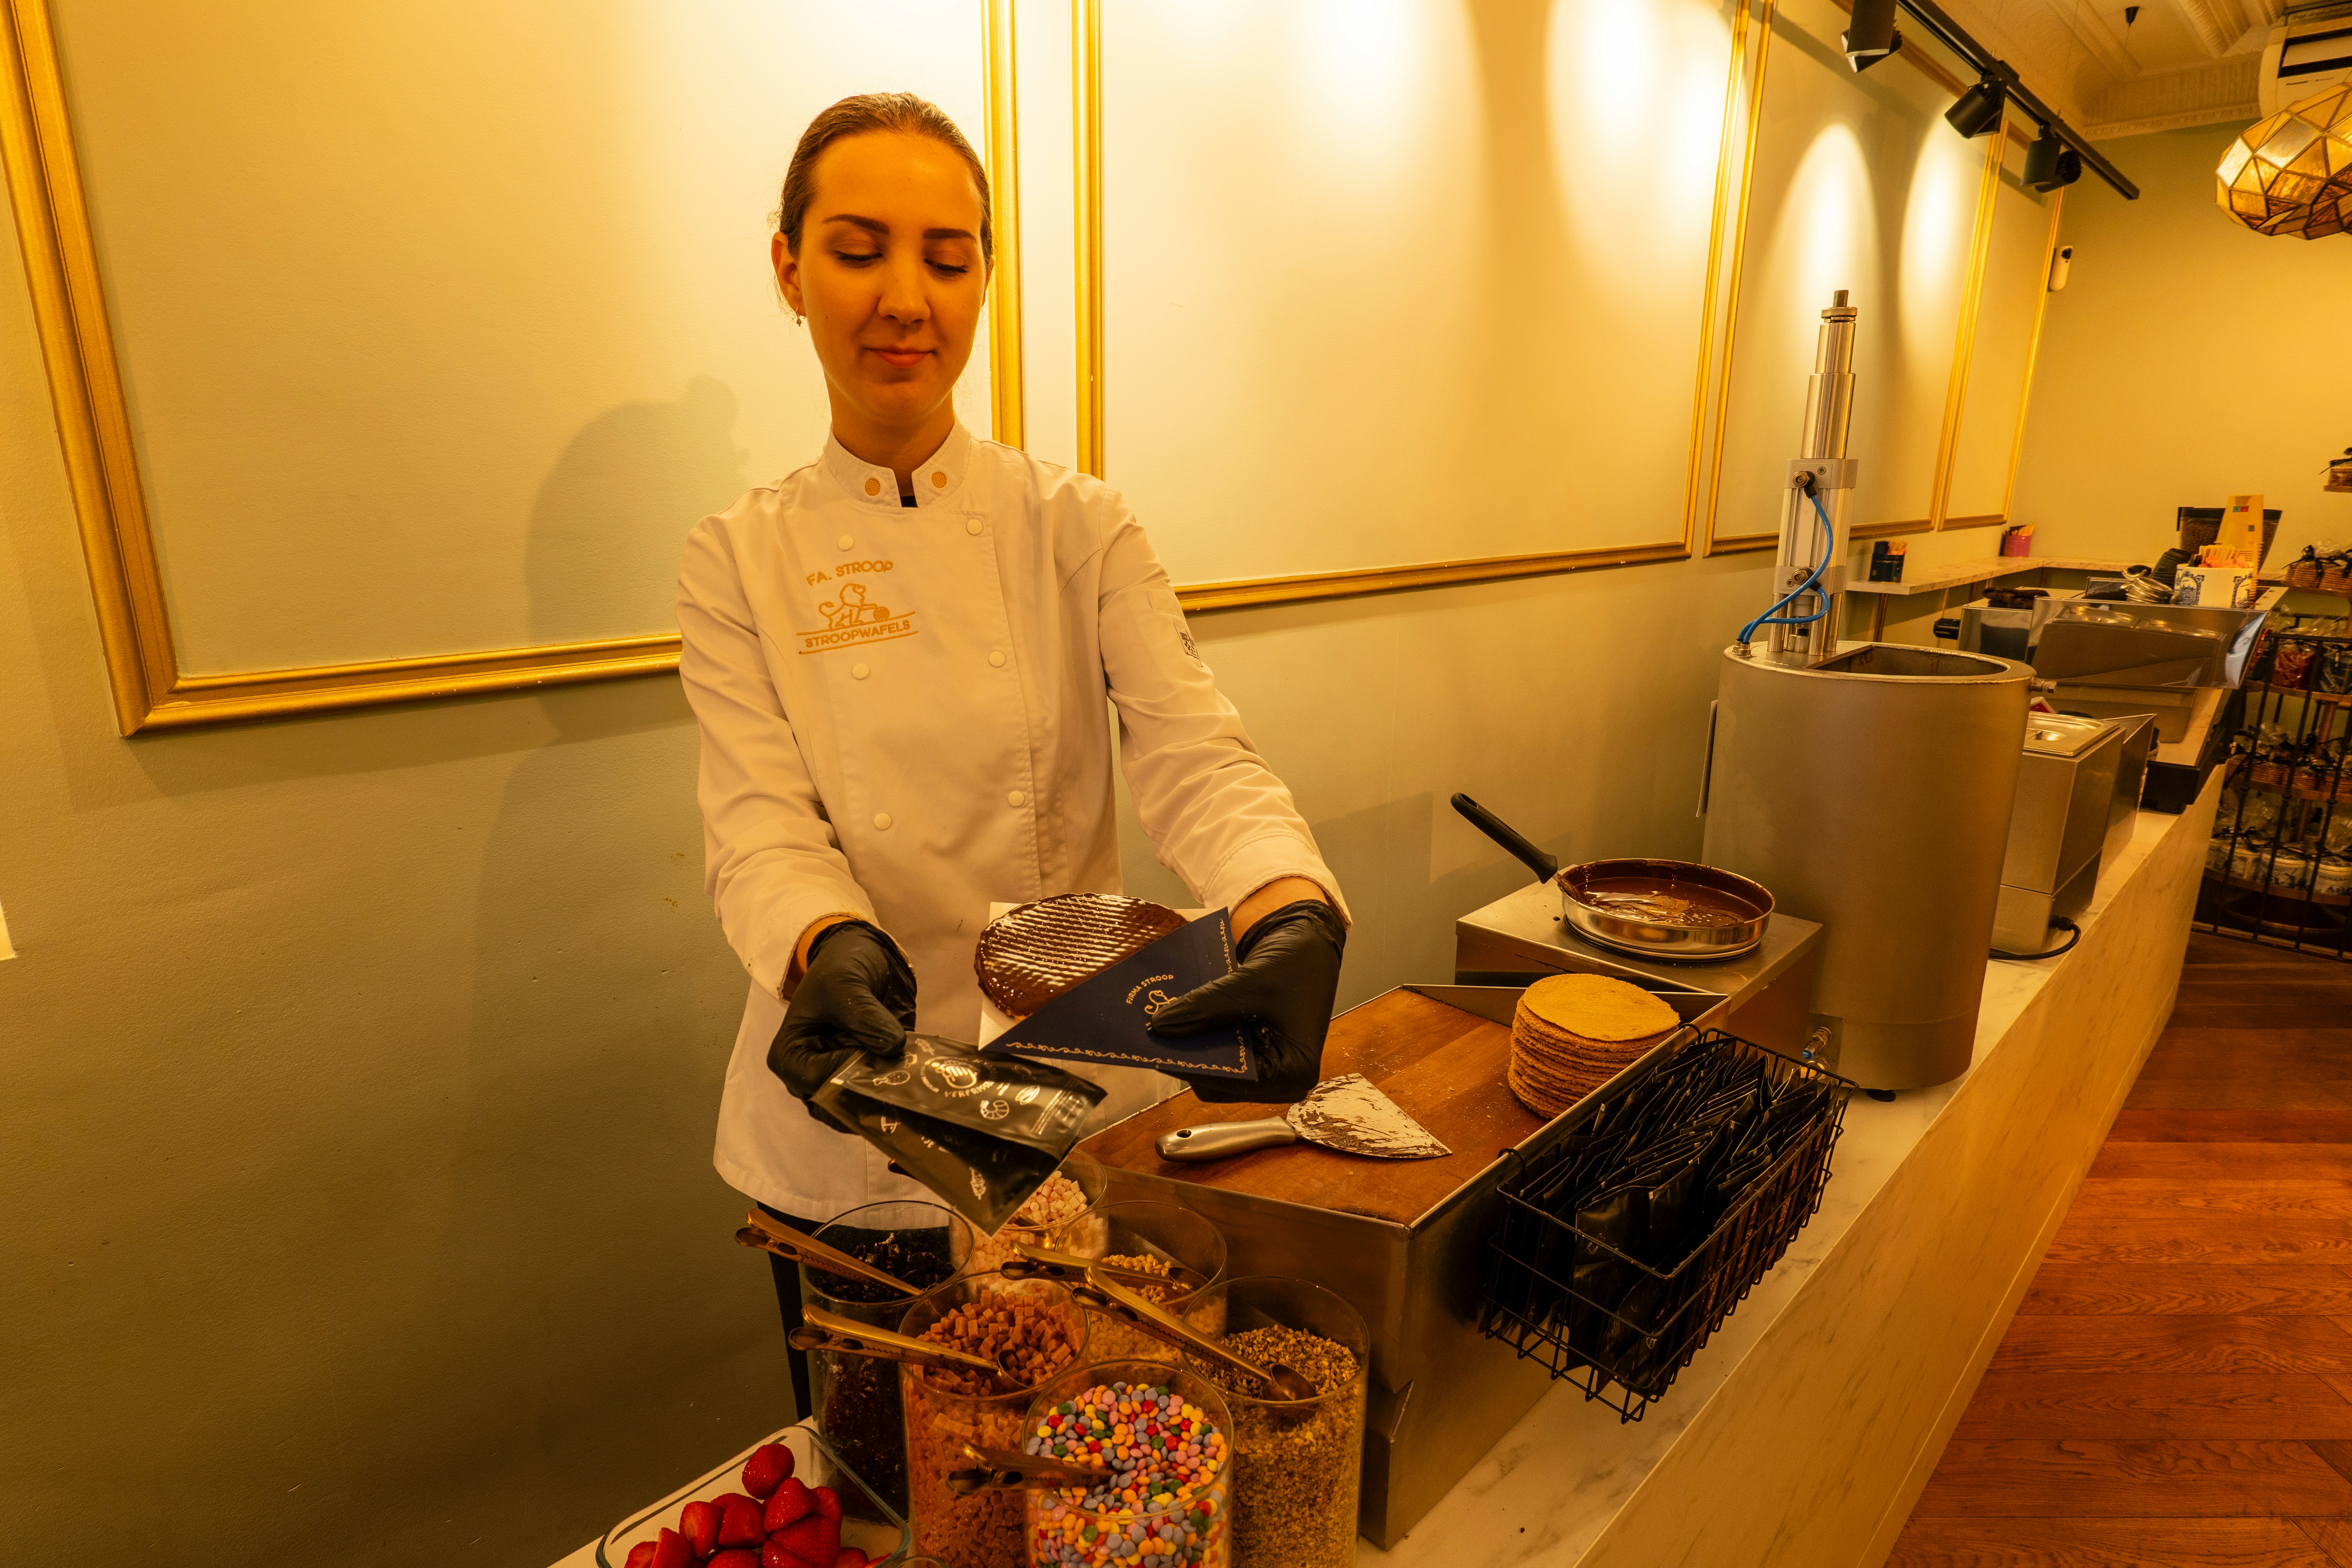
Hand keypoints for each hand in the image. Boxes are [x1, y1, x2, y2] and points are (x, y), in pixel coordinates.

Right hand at [767, 920, 916, 1128]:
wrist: (860, 956)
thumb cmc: (838, 968)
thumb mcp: (844, 984)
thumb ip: (864, 1016)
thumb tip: (893, 1046)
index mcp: (790, 1056)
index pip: (815, 1081)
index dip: (844, 1073)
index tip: (873, 1055)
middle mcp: (812, 1077)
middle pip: (837, 1104)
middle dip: (870, 1095)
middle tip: (901, 1082)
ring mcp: (843, 1079)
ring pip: (862, 1107)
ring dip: (889, 1097)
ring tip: (915, 1084)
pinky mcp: (870, 1076)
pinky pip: (883, 1095)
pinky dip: (902, 1091)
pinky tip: (923, 1081)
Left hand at [1146, 900, 1346, 1103]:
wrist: (1308, 942)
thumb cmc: (1296, 964)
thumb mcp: (1250, 983)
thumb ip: (1205, 1006)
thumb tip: (1158, 1026)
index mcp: (1293, 1071)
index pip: (1233, 1082)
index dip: (1193, 1065)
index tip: (1157, 1048)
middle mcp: (1281, 1080)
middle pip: (1221, 1081)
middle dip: (1190, 1055)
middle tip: (1156, 1031)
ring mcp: (1266, 1069)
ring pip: (1216, 1069)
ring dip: (1192, 1045)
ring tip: (1165, 1022)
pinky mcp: (1253, 1053)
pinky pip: (1219, 1053)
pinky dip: (1201, 1036)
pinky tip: (1181, 1018)